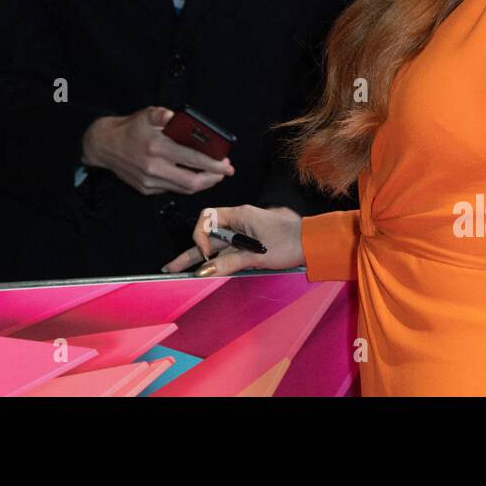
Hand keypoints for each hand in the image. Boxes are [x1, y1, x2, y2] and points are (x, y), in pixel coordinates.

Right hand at [81, 106, 232, 195]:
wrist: (104, 146)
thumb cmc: (131, 128)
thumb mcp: (146, 114)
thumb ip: (162, 114)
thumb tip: (175, 116)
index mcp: (157, 147)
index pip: (193, 160)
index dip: (214, 165)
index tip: (227, 164)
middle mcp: (154, 168)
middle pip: (191, 182)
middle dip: (212, 178)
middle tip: (224, 172)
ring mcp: (149, 182)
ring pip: (183, 189)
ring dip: (201, 183)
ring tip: (212, 175)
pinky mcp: (146, 189)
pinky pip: (171, 189)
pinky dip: (185, 184)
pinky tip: (192, 176)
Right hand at [162, 205, 302, 275]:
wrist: (314, 243)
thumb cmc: (291, 242)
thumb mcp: (259, 255)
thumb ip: (230, 262)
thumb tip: (204, 270)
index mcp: (240, 215)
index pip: (207, 218)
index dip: (201, 236)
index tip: (207, 254)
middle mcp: (239, 222)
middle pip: (208, 235)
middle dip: (189, 251)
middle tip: (171, 267)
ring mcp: (244, 234)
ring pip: (216, 245)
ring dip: (199, 258)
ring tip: (178, 270)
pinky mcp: (251, 244)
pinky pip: (228, 251)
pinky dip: (216, 260)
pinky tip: (204, 269)